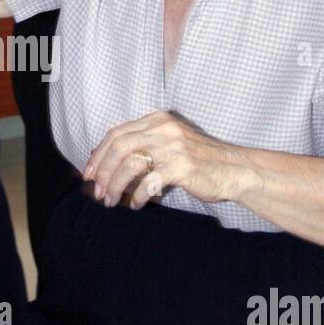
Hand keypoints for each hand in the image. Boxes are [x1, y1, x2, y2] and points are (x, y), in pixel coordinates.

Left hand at [83, 110, 253, 209]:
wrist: (235, 169)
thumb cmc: (200, 160)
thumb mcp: (170, 143)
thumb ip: (143, 145)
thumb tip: (106, 163)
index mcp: (157, 120)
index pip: (116, 134)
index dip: (98, 155)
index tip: (88, 174)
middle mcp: (163, 129)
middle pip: (118, 148)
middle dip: (101, 171)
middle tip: (96, 191)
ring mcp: (172, 147)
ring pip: (129, 165)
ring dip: (115, 186)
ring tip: (111, 201)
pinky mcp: (181, 167)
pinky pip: (148, 183)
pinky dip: (137, 196)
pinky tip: (136, 204)